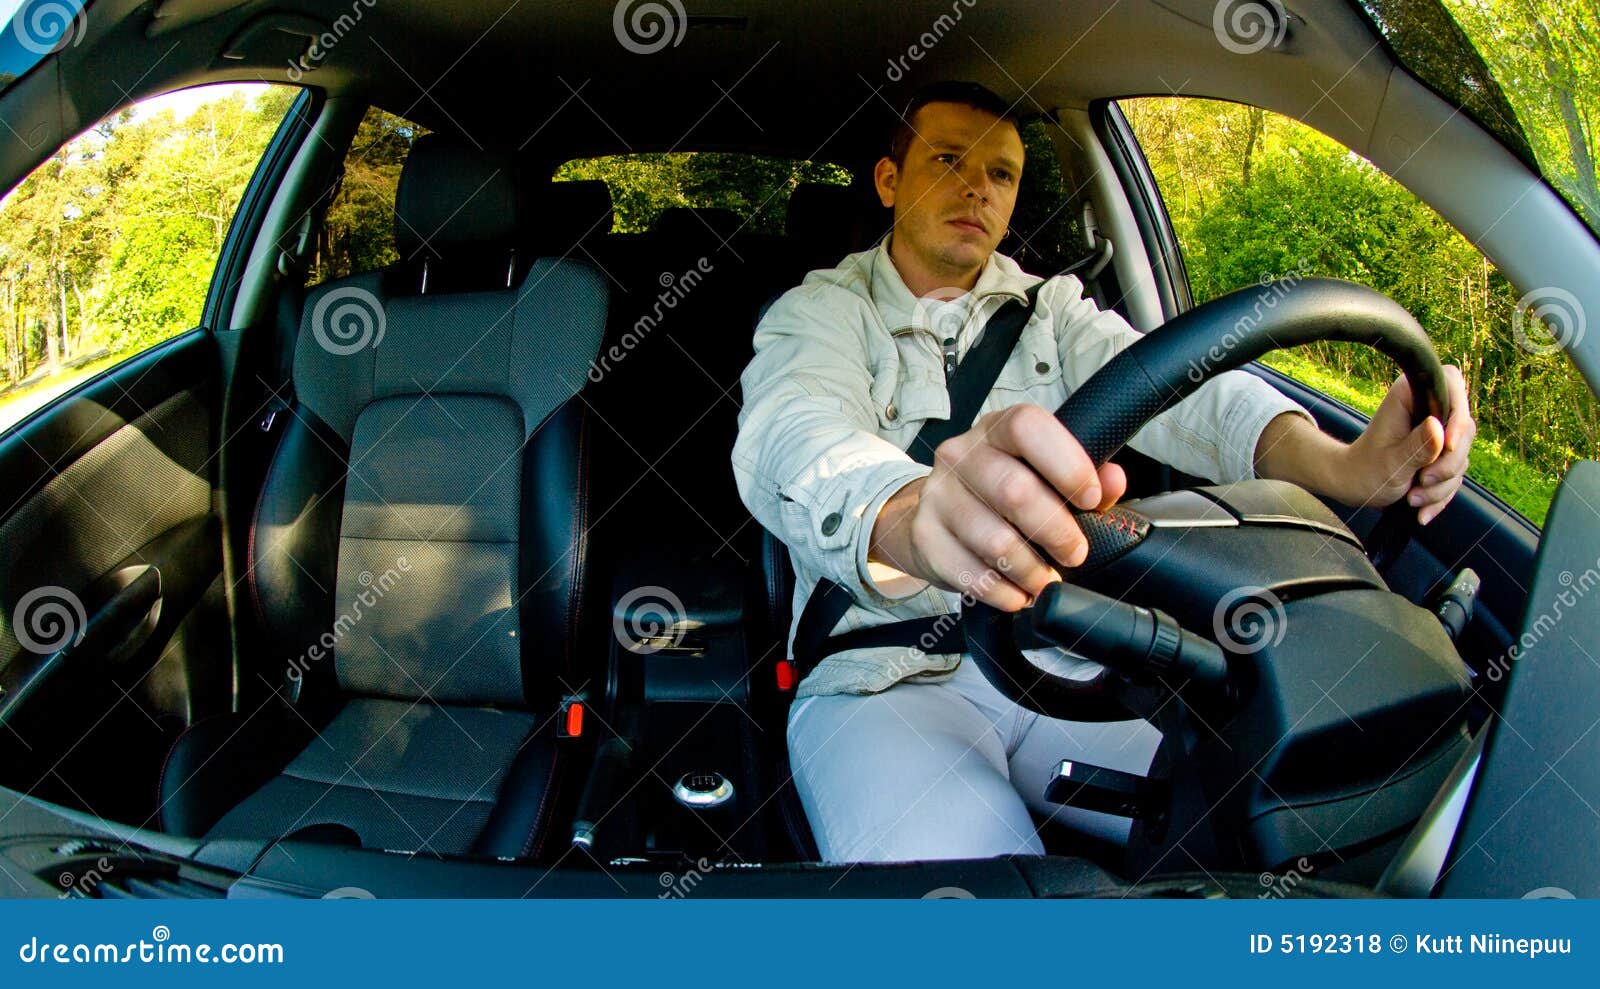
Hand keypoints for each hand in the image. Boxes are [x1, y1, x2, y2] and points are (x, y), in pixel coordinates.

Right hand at [869, 404, 1126, 611]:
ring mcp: (937, 494)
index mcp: (997, 429)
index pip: (1028, 428)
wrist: (931, 516)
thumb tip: (1114, 479)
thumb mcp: (1041, 474)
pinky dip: (1002, 592)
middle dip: (1057, 532)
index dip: (1067, 464)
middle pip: (1014, 491)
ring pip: (994, 540)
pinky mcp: (924, 536)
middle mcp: (961, 454)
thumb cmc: (998, 494)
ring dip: (1031, 570)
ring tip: (1045, 580)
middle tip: (1075, 554)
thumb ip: (1083, 477)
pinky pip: (969, 573)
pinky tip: (1016, 594)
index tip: (1091, 499)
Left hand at [1345, 365, 1475, 523]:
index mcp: (1409, 396)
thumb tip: (1437, 426)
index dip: (1458, 414)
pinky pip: (1456, 475)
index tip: (1448, 446)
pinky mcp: (1441, 454)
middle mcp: (1427, 409)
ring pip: (1461, 457)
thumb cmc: (1365, 470)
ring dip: (1441, 485)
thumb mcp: (1391, 463)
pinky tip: (1421, 510)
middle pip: (1464, 429)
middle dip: (1447, 464)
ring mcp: (1437, 434)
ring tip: (1411, 498)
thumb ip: (1417, 446)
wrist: (1354, 487)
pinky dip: (1440, 495)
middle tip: (1421, 482)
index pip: (1451, 383)